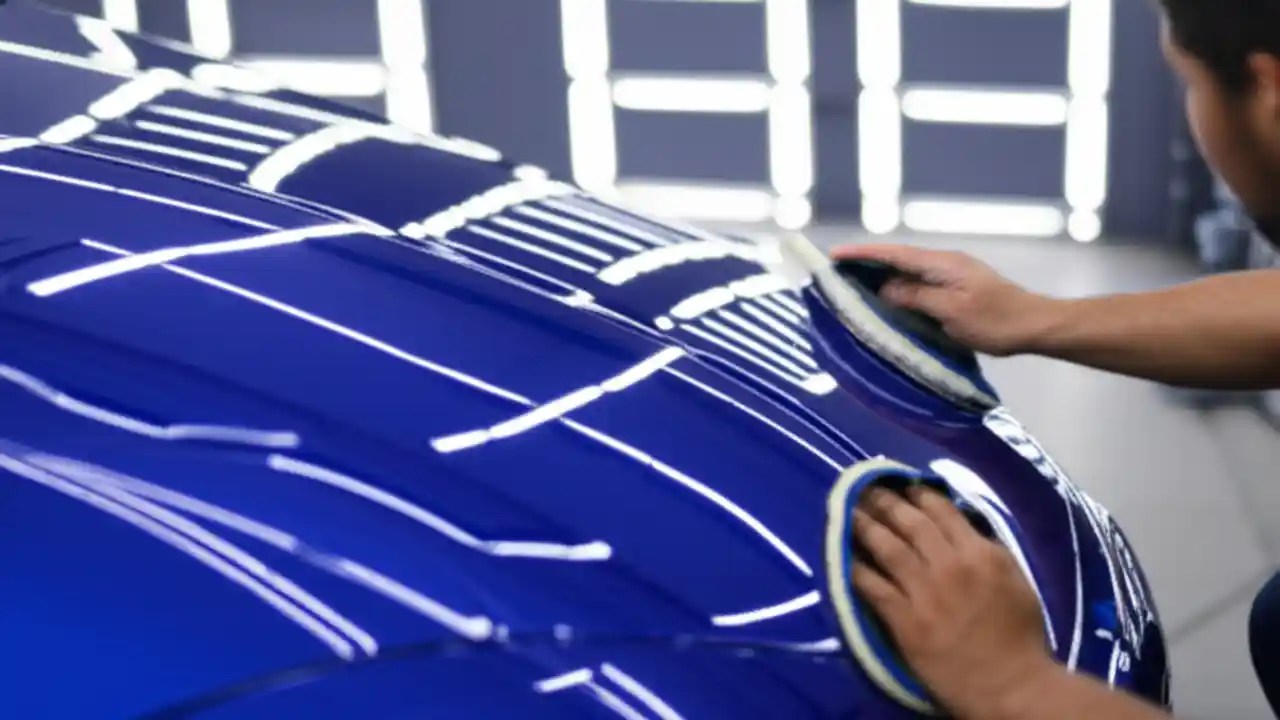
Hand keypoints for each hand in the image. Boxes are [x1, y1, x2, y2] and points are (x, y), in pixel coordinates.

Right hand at [830, 244, 1060, 355]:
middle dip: (867, 263)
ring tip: (854, 286)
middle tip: (836, 272)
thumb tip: (885, 289)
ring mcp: (953, 275)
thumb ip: (915, 296)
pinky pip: (919, 284)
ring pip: (908, 272)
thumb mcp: (951, 311)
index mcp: (942, 264)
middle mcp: (945, 263)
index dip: (863, 254)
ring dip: (882, 277)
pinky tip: (889, 300)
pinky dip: (899, 288)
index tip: (834, 254)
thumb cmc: (996, 320)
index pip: (895, 254)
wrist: (1036, 325)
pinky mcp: (957, 289)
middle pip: (899, 259)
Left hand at [852, 487, 1056, 717]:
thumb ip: (989, 552)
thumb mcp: (1015, 580)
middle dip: (885, 503)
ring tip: (849, 512)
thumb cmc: (1020, 636)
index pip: (943, 512)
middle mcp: (950, 565)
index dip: (918, 496)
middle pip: (910, 524)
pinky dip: (857, 570)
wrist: (1011, 684)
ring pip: (888, 548)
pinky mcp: (906, 620)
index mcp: (981, 553)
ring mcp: (926, 592)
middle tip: (865, 490)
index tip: (903, 486)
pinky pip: (875, 588)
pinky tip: (843, 557)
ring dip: (866, 527)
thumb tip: (961, 527)